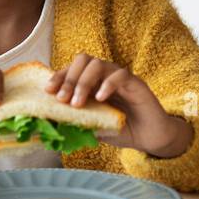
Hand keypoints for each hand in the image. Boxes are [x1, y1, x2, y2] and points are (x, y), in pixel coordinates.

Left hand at [45, 53, 192, 157]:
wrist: (149, 138)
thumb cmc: (120, 130)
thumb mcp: (94, 127)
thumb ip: (77, 123)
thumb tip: (53, 122)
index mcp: (92, 83)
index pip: (72, 69)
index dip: (58, 77)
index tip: (48, 91)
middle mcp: (104, 76)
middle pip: (83, 60)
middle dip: (69, 78)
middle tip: (63, 99)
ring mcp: (120, 78)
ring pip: (99, 64)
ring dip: (84, 82)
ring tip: (78, 103)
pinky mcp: (136, 83)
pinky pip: (120, 75)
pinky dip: (108, 84)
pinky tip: (101, 98)